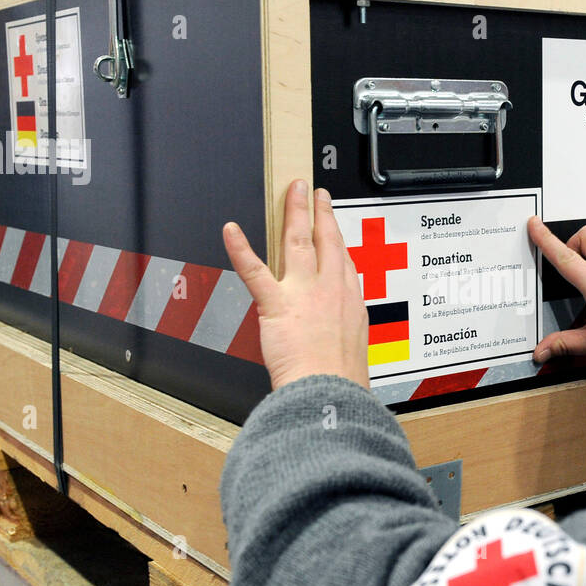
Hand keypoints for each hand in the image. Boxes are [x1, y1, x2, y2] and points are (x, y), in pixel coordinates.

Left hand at [223, 180, 370, 390]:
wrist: (328, 392)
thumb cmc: (340, 382)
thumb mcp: (354, 354)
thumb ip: (342, 340)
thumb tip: (334, 344)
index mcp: (351, 304)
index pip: (344, 262)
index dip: (338, 240)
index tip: (334, 227)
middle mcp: (331, 290)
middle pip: (326, 240)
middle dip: (320, 212)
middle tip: (315, 193)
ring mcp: (304, 292)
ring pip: (298, 242)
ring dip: (294, 213)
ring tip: (291, 193)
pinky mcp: (276, 303)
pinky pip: (254, 270)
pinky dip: (240, 248)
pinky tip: (231, 230)